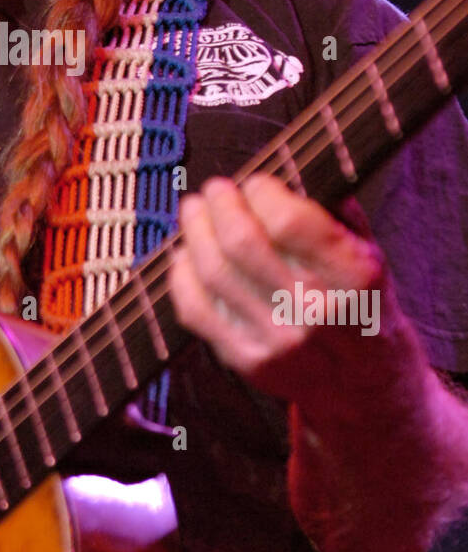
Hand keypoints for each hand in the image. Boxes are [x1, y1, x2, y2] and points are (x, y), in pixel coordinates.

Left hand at [167, 173, 390, 409]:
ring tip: (195, 211)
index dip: (262, 192)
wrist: (363, 384)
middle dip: (220, 204)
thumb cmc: (361, 304)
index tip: (257, 182)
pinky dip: (181, 273)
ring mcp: (276, 341)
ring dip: (195, 231)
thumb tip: (288, 168)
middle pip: (241, 244)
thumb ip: (334, 210)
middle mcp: (314, 313)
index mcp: (353, 278)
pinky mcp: (245, 360)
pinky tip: (186, 254)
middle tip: (215, 189)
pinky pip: (194, 309)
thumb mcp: (369, 252)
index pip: (289, 222)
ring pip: (212, 272)